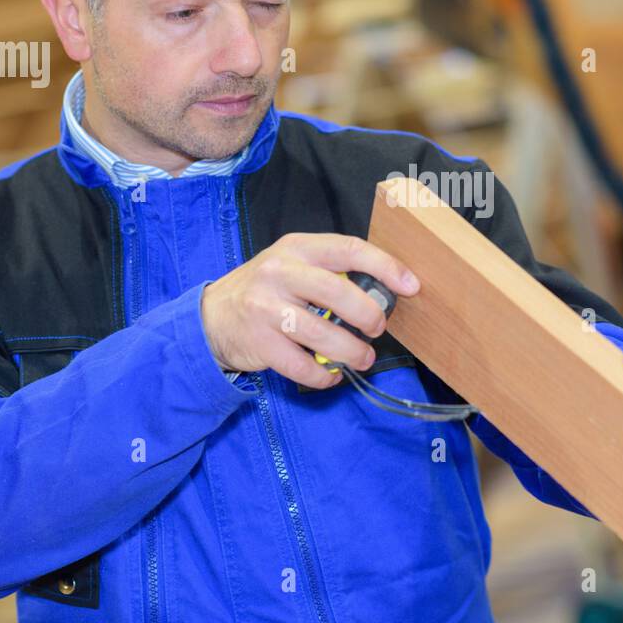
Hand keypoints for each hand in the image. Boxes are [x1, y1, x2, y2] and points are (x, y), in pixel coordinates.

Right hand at [200, 233, 419, 388]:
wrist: (211, 317)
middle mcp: (279, 273)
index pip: (349, 249)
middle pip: (337, 292)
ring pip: (322, 334)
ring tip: (363, 358)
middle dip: (368, 315)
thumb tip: (383, 290)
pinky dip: (323, 375)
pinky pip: (302, 366)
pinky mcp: (260, 343)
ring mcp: (267, 308)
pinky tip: (330, 375)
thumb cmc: (265, 289)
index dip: (385, 267)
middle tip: (379, 328)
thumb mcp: (292, 264)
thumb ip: (329, 270)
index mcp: (297, 247)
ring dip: (352, 351)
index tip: (411, 286)